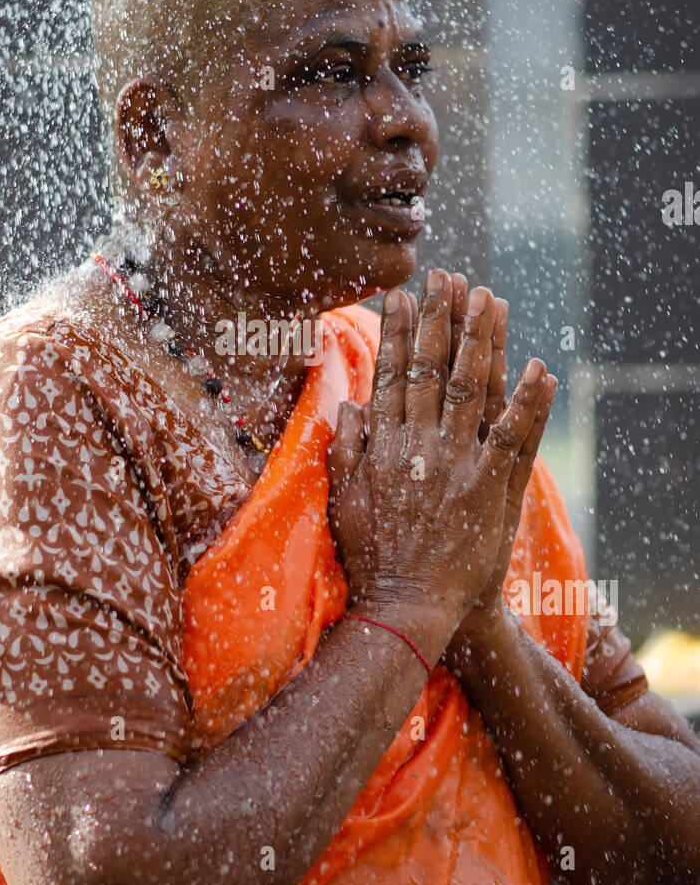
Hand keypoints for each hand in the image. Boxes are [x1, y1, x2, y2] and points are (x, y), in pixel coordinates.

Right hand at [328, 269, 551, 651]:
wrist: (407, 607)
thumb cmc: (372, 559)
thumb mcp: (343, 501)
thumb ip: (345, 450)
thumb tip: (349, 404)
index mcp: (383, 446)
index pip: (391, 374)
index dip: (396, 331)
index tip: (401, 295)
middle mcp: (419, 446)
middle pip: (432, 368)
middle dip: (440, 318)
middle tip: (447, 277)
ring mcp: (457, 464)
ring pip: (471, 388)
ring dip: (482, 341)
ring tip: (490, 299)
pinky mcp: (490, 489)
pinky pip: (513, 437)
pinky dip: (527, 402)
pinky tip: (540, 368)